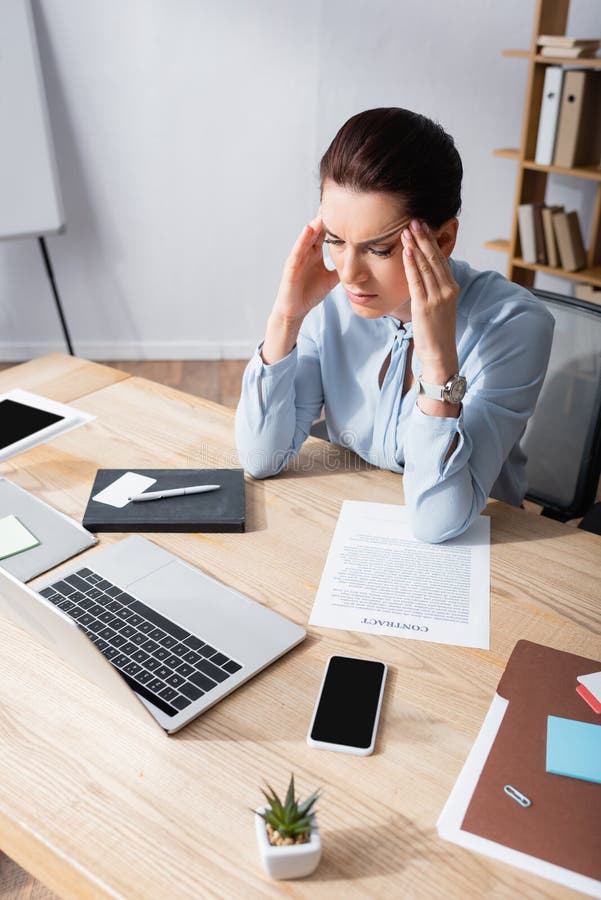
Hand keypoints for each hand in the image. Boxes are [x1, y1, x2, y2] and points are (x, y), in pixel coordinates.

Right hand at [272, 213, 339, 324]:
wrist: (295, 311)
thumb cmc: (309, 294)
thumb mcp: (331, 280)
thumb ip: (341, 269)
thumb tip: (358, 264)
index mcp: (315, 254)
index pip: (325, 234)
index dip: (334, 223)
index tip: (346, 210)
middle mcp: (306, 253)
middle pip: (316, 231)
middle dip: (324, 218)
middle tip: (335, 202)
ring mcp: (298, 258)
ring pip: (307, 238)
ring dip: (315, 225)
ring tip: (323, 212)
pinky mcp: (291, 267)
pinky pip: (297, 251)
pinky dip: (302, 240)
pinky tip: (308, 230)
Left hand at [401, 219, 458, 384]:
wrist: (440, 354)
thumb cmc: (436, 332)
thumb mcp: (438, 306)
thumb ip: (432, 289)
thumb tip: (421, 274)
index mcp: (451, 288)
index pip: (440, 259)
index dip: (431, 242)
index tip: (423, 226)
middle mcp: (447, 289)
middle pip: (434, 258)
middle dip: (424, 238)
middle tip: (414, 220)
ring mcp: (438, 297)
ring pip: (426, 266)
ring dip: (416, 246)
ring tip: (407, 230)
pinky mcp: (425, 306)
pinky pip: (417, 281)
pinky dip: (412, 265)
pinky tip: (407, 252)